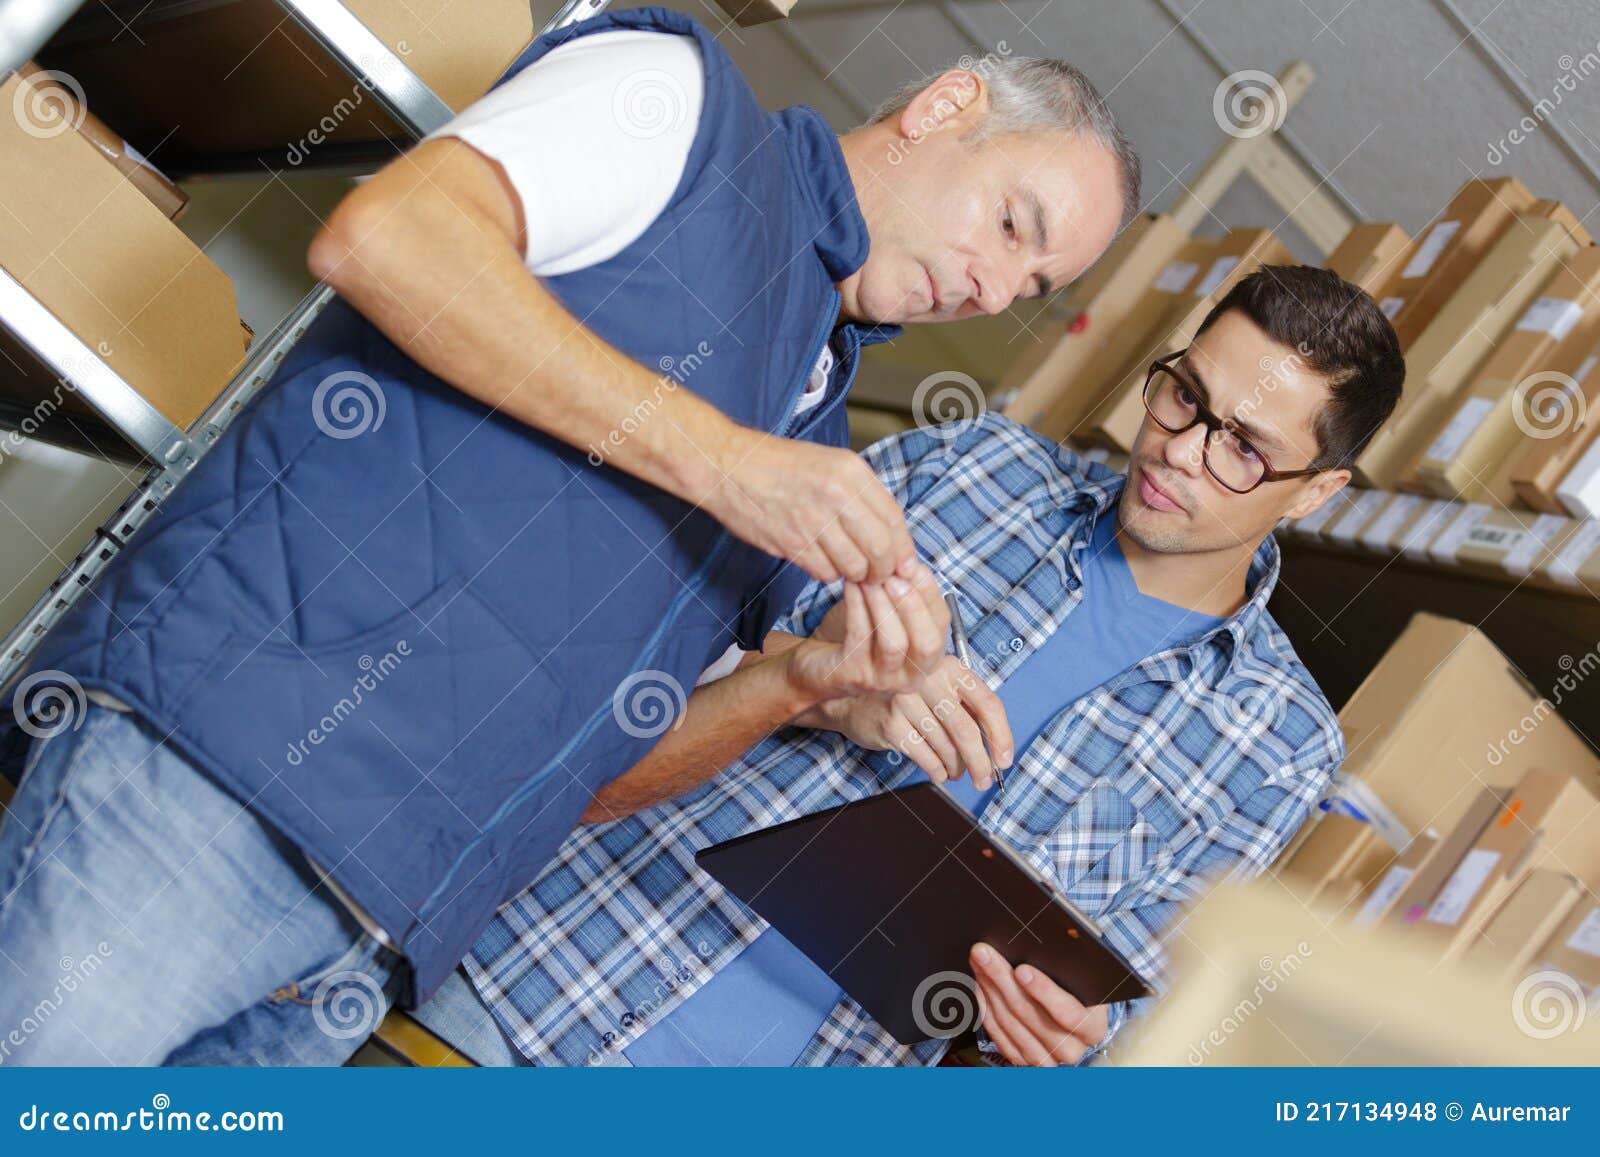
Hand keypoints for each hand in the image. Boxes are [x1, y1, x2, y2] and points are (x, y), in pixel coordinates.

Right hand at [703, 428, 915, 582]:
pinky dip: (829, 574)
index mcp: (851, 471)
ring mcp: (814, 521)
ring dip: (856, 574)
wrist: (731, 468)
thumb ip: (863, 494)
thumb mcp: (832, 463)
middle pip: (880, 550)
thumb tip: (891, 535)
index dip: (904, 549)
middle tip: (879, 574)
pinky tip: (822, 561)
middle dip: (884, 570)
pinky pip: (826, 573)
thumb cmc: (782, 466)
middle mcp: (837, 495)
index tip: (905, 564)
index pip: (894, 520)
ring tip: (849, 566)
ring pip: (854, 567)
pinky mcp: (792, 544)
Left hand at [783, 563, 948, 701]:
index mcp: (926, 658)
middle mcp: (910, 675)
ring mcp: (883, 680)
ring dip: (883, 605)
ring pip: (893, 643)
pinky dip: (857, 607)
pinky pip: (860, 637)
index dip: (930, 593)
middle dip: (914, 606)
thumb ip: (904, 595)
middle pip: (927, 643)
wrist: (819, 669)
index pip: (941, 624)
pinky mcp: (854, 675)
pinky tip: (851, 585)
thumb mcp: (887, 617)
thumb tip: (909, 562)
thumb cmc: (860, 637)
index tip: (913, 565)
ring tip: (870, 578)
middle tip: (895, 577)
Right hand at [812, 654, 1013, 788]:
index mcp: (949, 668)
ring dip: (957, 768)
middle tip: (985, 780)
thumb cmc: (903, 696)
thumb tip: (995, 748)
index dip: (1001, 735)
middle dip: (981, 763)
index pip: (988, 704)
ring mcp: (907, 701)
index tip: (1005, 759)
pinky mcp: (892, 724)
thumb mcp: (937, 687)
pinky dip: (937, 770)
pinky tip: (939, 772)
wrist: (852, 698)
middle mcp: (928, 680)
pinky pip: (926, 757)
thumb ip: (965, 707)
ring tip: (957, 772)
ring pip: (947, 747)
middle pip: (966, 730)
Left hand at [969, 943, 1108, 1065]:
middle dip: (1002, 978)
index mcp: (1092, 1028)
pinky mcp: (1023, 1060)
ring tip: (979, 963)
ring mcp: (1046, 1059)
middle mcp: (1071, 1050)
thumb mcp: (1081, 977)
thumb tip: (1037, 946)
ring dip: (989, 988)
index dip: (1043, 991)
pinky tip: (981, 985)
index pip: (1068, 1013)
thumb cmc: (1078, 991)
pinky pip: (997, 1033)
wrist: (1075, 1016)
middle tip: (984, 954)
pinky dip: (985, 1006)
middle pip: (1029, 1014)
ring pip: (1008, 1022)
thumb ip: (1066, 966)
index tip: (1021, 969)